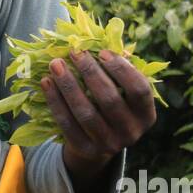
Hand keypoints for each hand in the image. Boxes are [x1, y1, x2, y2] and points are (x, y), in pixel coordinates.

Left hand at [40, 49, 156, 188]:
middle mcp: (131, 132)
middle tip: (74, 52)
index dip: (121, 69)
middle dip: (89, 72)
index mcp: (146, 115)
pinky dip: (55, 101)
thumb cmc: (112, 107)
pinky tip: (46, 82)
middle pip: (109, 99)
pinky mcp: (85, 150)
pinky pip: (67, 123)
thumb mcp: (123, 94)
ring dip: (68, 85)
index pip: (139, 90)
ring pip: (85, 112)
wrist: (98, 146)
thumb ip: (118, 72)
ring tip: (55, 64)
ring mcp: (108, 144)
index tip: (101, 52)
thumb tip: (102, 42)